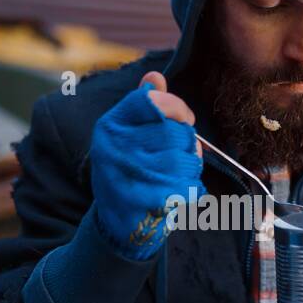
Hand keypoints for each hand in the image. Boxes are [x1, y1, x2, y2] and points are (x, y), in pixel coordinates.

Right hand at [90, 71, 204, 259]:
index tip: (186, 120)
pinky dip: (192, 190)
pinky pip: (186, 186)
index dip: (176, 107)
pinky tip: (183, 193)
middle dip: (188, 144)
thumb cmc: (128, 172)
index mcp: (110, 126)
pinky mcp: (143, 201)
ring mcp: (128, 175)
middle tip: (184, 157)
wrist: (116, 225)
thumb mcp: (127, 136)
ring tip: (182, 175)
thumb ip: (143, 106)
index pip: (150, 101)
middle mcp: (114, 148)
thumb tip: (155, 78)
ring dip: (192, 168)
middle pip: (173, 132)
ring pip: (183, 159)